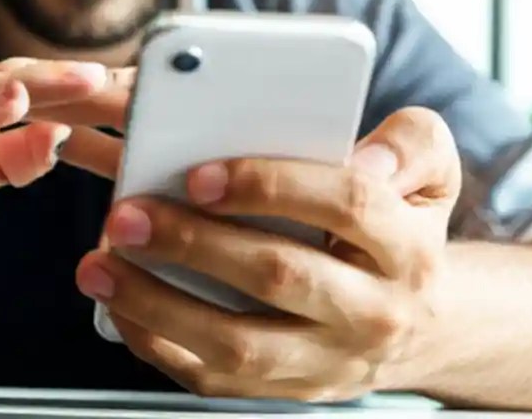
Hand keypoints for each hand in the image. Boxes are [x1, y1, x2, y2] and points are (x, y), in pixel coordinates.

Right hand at [0, 58, 129, 326]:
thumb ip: (3, 163)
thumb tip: (55, 136)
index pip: (31, 99)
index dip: (86, 99)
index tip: (144, 101)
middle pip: (11, 84)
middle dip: (74, 85)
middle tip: (134, 83)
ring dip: (28, 85)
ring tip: (82, 81)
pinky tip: (0, 104)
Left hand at [76, 108, 461, 402]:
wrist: (424, 324)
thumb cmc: (402, 228)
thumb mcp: (429, 172)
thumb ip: (410, 142)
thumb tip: (364, 154)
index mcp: (407, 245)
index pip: (346, 204)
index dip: (270, 185)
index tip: (199, 174)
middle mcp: (374, 311)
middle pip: (280, 276)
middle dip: (193, 243)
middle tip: (126, 214)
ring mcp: (329, 361)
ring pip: (239, 345)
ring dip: (158, 304)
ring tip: (101, 264)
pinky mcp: (287, 390)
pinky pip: (213, 380)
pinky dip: (157, 344)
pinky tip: (118, 304)